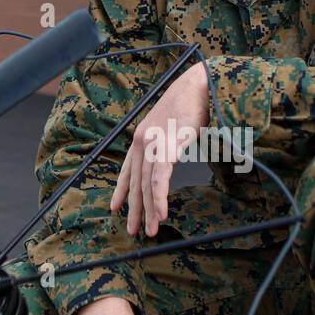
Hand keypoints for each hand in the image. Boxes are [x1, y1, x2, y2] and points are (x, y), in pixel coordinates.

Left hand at [110, 64, 207, 236]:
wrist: (200, 84)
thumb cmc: (190, 103)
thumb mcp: (171, 125)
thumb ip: (165, 143)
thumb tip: (169, 158)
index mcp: (142, 136)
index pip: (127, 169)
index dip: (121, 190)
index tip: (115, 207)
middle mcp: (142, 141)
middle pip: (136, 183)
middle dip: (134, 209)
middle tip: (133, 231)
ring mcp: (154, 143)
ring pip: (147, 185)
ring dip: (149, 210)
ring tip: (150, 230)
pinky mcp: (168, 146)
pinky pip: (161, 178)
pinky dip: (160, 198)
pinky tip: (161, 213)